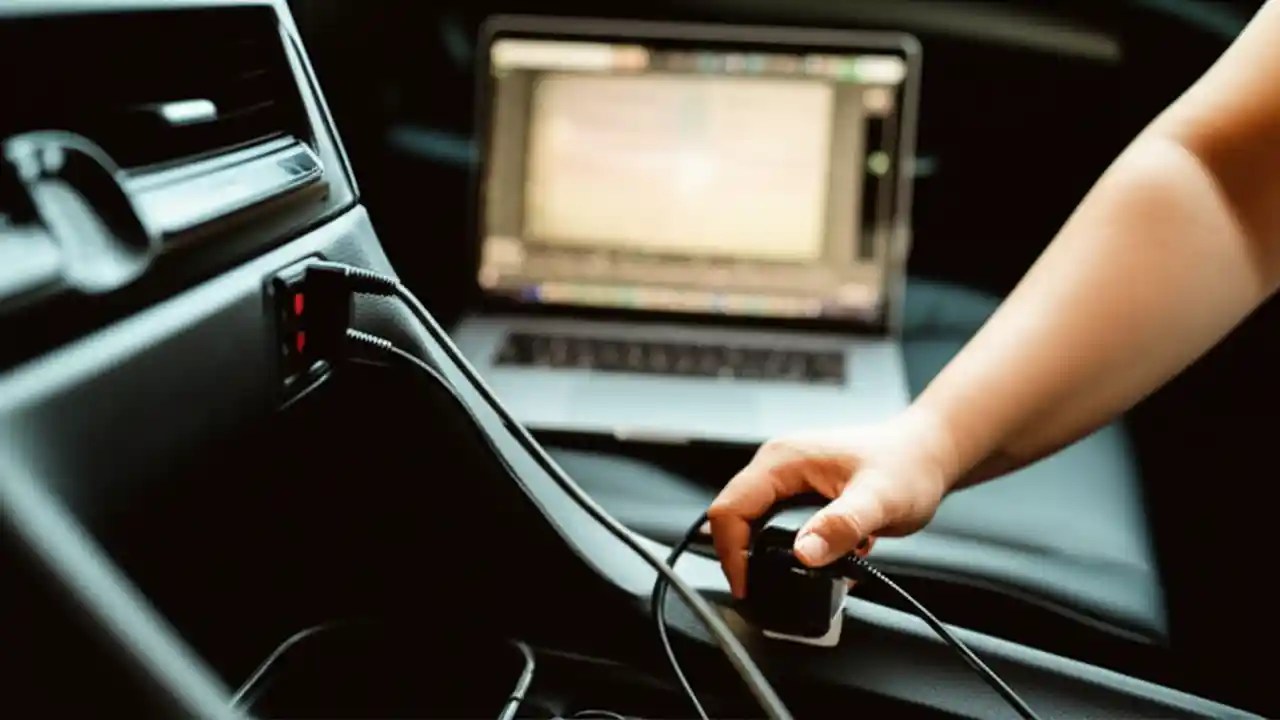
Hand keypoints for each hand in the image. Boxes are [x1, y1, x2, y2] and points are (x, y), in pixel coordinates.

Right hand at [707, 409, 959, 597]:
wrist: (928, 455)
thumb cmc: (908, 464)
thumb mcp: (880, 500)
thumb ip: (842, 525)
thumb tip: (804, 552)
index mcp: (783, 460)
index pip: (730, 508)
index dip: (730, 551)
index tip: (746, 585)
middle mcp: (778, 467)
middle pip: (734, 518)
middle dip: (743, 557)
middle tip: (761, 591)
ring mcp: (787, 480)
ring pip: (753, 525)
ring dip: (765, 555)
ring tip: (789, 579)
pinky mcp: (799, 494)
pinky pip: (775, 526)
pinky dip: (786, 551)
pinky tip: (812, 564)